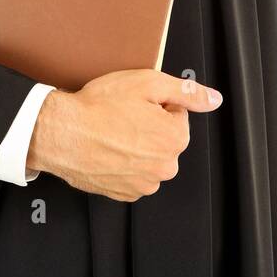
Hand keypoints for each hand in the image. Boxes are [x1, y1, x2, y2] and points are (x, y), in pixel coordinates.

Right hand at [25, 69, 221, 201]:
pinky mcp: (124, 193)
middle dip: (149, 126)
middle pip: (165, 139)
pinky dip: (123, 163)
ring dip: (136, 147)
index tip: (135, 103)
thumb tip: (213, 99)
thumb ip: (186, 91)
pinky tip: (107, 149)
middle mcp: (165, 166)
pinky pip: (133, 175)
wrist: (62, 133)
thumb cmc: (99, 107)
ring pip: (149, 158)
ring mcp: (144, 183)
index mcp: (175, 138)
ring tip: (112, 132)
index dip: (155, 104)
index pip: (176, 114)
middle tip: (122, 115)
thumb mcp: (147, 83)